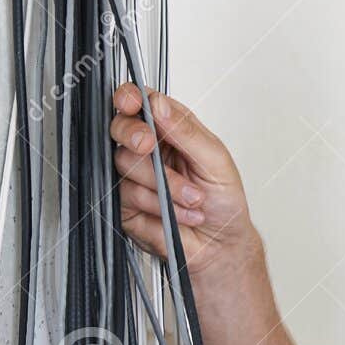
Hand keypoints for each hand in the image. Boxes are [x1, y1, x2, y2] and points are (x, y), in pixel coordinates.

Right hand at [109, 84, 258, 277]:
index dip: (129, 98)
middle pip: (120, 127)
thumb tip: (159, 105)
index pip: (140, 103)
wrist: (221, 245)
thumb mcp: (216, 161)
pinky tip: (179, 213)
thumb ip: (187, 131)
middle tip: (149, 146)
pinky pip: (128, 195)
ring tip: (193, 199)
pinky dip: (158, 206)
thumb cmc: (224, 202)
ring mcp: (135, 177)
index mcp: (170, 131)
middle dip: (134, 135)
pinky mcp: (127, 204)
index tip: (132, 104)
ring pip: (125, 163)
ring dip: (165, 184)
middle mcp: (149, 151)